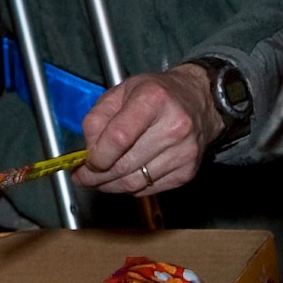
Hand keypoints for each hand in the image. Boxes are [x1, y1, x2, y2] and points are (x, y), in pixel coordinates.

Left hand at [73, 64, 222, 195]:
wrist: (199, 101)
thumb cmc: (157, 95)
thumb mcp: (120, 92)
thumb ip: (97, 118)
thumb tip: (88, 152)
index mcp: (153, 99)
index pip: (118, 137)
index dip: (96, 156)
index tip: (85, 162)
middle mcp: (174, 126)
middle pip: (124, 165)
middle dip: (96, 176)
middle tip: (83, 176)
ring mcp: (184, 152)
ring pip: (134, 184)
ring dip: (110, 185)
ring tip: (101, 177)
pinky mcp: (187, 171)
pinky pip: (148, 190)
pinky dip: (131, 187)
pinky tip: (126, 174)